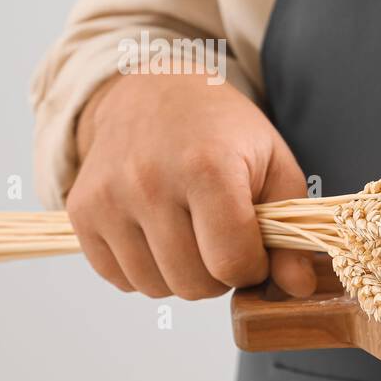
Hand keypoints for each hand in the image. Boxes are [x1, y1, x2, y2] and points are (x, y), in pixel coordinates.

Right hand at [66, 72, 315, 299]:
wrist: (155, 91)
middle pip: (194, 283)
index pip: (231, 262)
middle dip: (219, 275)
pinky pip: (120, 279)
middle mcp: (149, 182)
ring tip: (193, 236)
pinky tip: (161, 236)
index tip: (256, 249)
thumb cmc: (225, 132)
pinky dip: (146, 271)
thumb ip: (291, 233)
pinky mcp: (82, 213)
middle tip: (224, 241)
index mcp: (206, 168)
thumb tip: (298, 289)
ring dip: (182, 276)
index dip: (253, 268)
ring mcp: (109, 198)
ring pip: (156, 288)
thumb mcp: (275, 167)